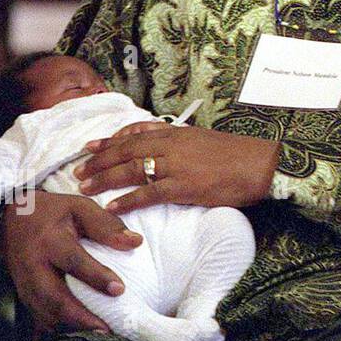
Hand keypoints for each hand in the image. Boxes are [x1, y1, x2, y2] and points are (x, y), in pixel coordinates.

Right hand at [1, 191, 141, 332]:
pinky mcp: (22, 290)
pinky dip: (56, 324)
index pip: (74, 261)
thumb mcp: (80, 207)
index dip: (96, 277)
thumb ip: (106, 225)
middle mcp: (33, 263)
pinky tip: (76, 329)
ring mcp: (24, 280)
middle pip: (53, 296)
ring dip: (69, 324)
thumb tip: (135, 243)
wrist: (12, 216)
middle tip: (105, 326)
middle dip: (78, 315)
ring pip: (43, 310)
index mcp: (50, 239)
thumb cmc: (53, 211)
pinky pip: (37, 312)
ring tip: (95, 331)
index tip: (119, 290)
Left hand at [74, 123, 279, 214]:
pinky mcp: (184, 186)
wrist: (261, 164)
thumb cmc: (238, 156)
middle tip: (79, 170)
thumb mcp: (205, 141)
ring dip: (105, 179)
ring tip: (85, 188)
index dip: (110, 140)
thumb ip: (181, 144)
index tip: (90, 146)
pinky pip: (149, 193)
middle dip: (99, 160)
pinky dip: (128, 200)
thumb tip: (162, 150)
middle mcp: (173, 145)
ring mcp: (177, 165)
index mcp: (178, 133)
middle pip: (127, 150)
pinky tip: (112, 207)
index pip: (136, 133)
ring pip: (131, 169)